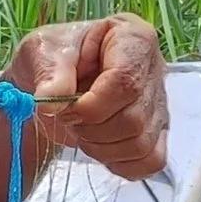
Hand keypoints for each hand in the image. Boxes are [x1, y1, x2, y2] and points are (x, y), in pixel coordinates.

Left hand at [7, 14, 167, 179]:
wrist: (54, 79)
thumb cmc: (53, 55)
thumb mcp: (41, 51)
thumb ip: (49, 74)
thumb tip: (50, 102)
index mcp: (133, 38)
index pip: (125, 82)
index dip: (91, 106)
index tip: (65, 110)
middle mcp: (155, 70)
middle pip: (134, 119)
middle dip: (91, 130)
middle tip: (68, 119)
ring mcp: (159, 104)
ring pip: (141, 145)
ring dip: (101, 149)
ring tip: (80, 130)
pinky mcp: (157, 131)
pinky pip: (150, 161)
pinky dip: (119, 163)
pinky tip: (99, 148)